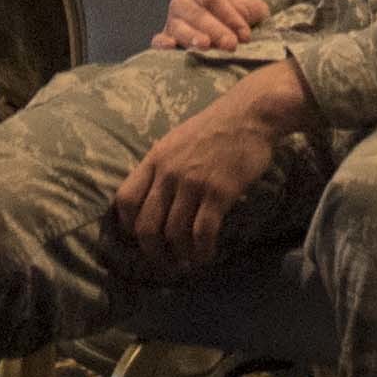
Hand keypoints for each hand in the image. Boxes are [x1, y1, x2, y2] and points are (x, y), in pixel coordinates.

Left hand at [110, 64, 312, 265]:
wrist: (250, 114)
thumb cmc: (215, 126)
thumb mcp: (176, 140)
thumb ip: (162, 166)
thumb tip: (151, 197)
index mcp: (155, 159)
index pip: (125, 199)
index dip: (127, 225)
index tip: (139, 237)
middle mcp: (169, 173)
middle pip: (146, 225)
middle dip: (153, 251)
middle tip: (164, 261)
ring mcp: (193, 183)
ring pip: (174, 234)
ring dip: (180, 255)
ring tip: (188, 261)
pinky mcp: (219, 192)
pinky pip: (203, 232)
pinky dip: (202, 251)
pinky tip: (206, 255)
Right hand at [159, 0, 267, 54]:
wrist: (224, 27)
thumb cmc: (237, 14)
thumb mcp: (250, 7)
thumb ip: (251, 8)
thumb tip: (242, 14)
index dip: (229, 15)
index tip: (245, 35)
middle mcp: (184, 1)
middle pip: (197, 13)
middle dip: (215, 30)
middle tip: (231, 45)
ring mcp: (172, 19)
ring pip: (179, 27)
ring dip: (192, 37)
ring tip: (206, 45)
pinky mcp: (165, 37)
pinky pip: (159, 40)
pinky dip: (163, 44)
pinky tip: (171, 47)